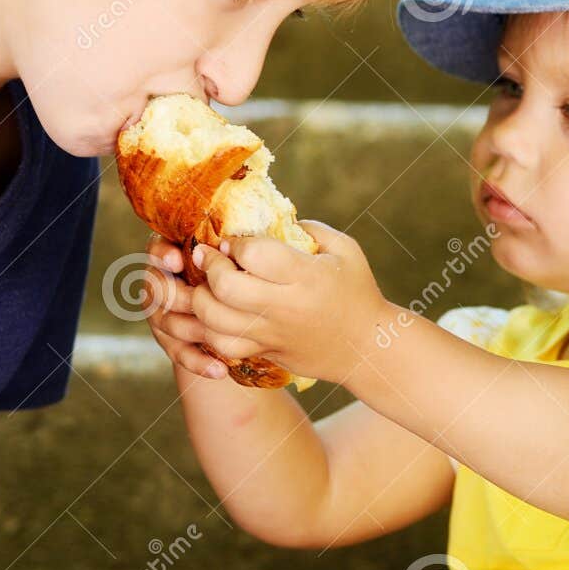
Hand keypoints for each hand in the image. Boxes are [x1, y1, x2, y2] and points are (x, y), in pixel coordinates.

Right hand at [140, 234, 230, 380]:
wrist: (235, 303)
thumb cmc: (235, 267)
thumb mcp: (231, 253)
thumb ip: (227, 245)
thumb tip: (242, 240)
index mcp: (171, 253)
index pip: (155, 249)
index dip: (162, 255)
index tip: (177, 261)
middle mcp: (159, 282)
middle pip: (156, 288)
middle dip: (178, 295)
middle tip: (198, 300)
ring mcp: (161, 314)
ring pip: (168, 323)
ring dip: (194, 329)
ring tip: (218, 335)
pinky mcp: (170, 341)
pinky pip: (180, 353)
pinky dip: (199, 363)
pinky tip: (220, 370)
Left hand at [190, 221, 392, 385]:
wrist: (367, 348)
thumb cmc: (357, 291)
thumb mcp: (345, 249)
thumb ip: (310, 228)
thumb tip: (271, 217)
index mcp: (306, 276)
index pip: (254, 255)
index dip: (235, 244)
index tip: (233, 241)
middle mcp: (285, 307)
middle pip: (227, 288)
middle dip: (209, 267)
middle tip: (206, 256)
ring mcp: (272, 335)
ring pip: (216, 322)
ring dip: (201, 299)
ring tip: (204, 285)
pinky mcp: (265, 353)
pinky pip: (223, 347)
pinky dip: (208, 331)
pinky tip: (213, 314)